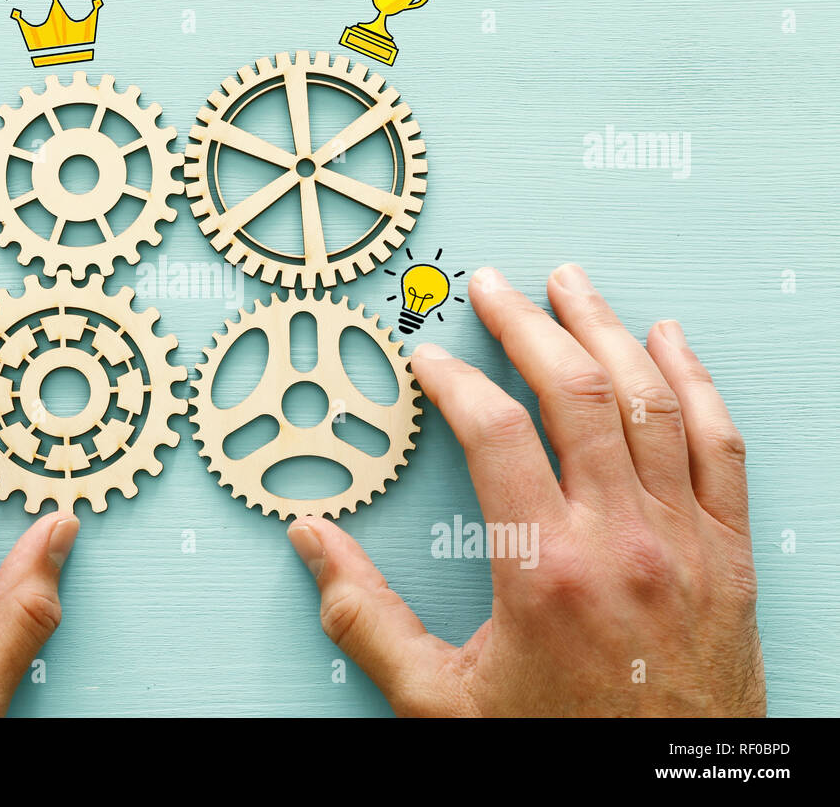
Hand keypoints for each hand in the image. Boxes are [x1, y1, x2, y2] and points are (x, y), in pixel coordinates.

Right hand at [287, 265, 763, 715]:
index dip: (455, 380)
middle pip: (576, 393)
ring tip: (573, 284)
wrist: (660, 798)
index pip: (494, 432)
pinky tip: (670, 343)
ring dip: (608, 331)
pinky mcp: (729, 554)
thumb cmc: (555, 749)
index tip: (430, 358)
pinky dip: (696, 383)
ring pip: (651, 402)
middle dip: (529, 326)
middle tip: (496, 285)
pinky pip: (720, 446)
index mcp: (544, 569)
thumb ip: (365, 618)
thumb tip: (310, 544)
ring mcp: (685, 541)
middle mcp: (622, 540)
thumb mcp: (439, 701)